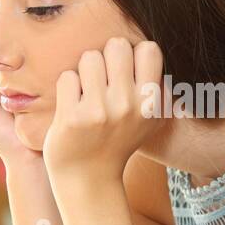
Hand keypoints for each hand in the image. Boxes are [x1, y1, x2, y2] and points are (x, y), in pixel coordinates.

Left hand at [41, 37, 163, 184]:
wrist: (89, 178)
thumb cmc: (118, 140)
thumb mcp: (150, 119)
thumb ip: (158, 88)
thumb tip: (151, 52)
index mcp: (151, 104)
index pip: (149, 49)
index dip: (134, 55)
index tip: (124, 73)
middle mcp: (129, 106)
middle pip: (117, 46)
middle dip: (106, 57)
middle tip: (101, 79)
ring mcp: (100, 112)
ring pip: (89, 57)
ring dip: (84, 71)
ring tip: (87, 93)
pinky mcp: (72, 117)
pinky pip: (67, 77)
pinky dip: (67, 88)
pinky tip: (72, 106)